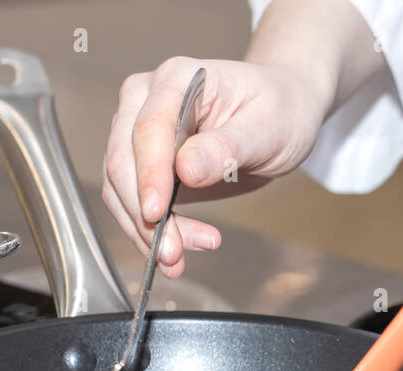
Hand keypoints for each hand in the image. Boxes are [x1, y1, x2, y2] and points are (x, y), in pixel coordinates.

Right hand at [102, 56, 328, 278]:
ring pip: (120, 188)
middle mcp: (147, 100)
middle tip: (171, 252)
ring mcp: (140, 132)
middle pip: (123, 160)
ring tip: (176, 260)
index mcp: (177, 79)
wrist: (282, 115)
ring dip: (143, 231)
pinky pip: (132, 202)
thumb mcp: (267, 127)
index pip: (149, 128)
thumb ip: (225, 147)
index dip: (149, 174)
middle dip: (143, 213)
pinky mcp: (145, 165)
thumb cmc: (278, 110)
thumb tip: (185, 169)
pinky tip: (174, 253)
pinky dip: (148, 233)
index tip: (157, 213)